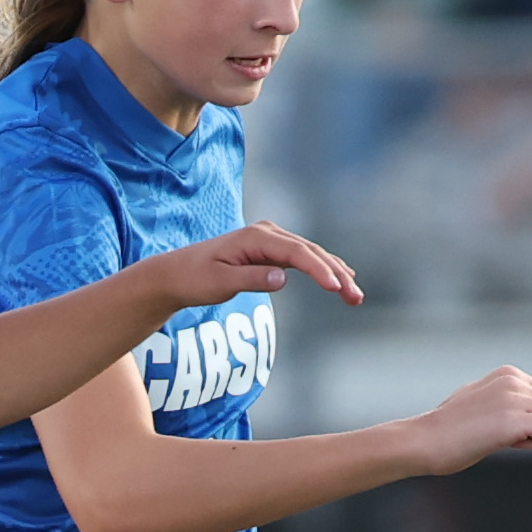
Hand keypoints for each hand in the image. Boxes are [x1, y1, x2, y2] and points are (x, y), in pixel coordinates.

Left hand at [139, 220, 362, 314]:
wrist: (176, 274)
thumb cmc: (195, 278)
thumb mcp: (219, 283)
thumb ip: (251, 279)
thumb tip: (282, 279)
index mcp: (256, 237)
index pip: (296, 253)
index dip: (319, 270)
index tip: (335, 288)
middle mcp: (267, 233)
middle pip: (311, 252)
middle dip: (336, 274)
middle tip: (355, 297)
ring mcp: (271, 240)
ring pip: (311, 254)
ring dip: (334, 273)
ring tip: (354, 295)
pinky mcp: (271, 251)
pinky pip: (304, 258)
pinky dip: (323, 268)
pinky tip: (340, 279)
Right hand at [407, 364, 531, 472]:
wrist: (422, 441)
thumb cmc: (447, 429)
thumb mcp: (480, 400)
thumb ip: (506, 399)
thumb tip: (528, 412)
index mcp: (508, 374)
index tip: (507, 427)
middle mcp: (513, 380)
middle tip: (510, 437)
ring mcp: (512, 398)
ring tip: (508, 440)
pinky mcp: (511, 420)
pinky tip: (509, 445)